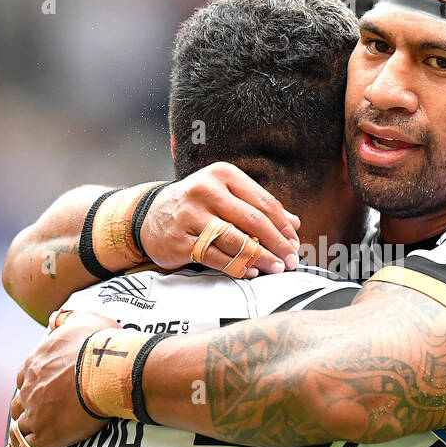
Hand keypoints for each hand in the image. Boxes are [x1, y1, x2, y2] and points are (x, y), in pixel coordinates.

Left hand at [11, 310, 118, 446]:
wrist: (108, 368)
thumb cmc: (99, 344)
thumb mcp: (82, 320)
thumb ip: (66, 320)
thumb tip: (56, 318)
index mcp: (36, 363)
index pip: (26, 377)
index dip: (33, 386)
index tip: (42, 391)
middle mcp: (29, 387)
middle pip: (20, 402)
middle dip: (27, 409)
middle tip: (38, 416)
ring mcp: (34, 412)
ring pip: (20, 426)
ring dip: (26, 432)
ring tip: (30, 440)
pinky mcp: (44, 434)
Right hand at [140, 162, 300, 276]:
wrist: (150, 216)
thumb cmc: (197, 206)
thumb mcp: (225, 195)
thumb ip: (259, 207)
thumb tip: (295, 223)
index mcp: (222, 175)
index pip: (263, 202)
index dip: (283, 226)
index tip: (294, 242)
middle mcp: (205, 190)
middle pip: (253, 221)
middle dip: (277, 244)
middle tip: (291, 259)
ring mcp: (191, 215)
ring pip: (236, 240)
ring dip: (261, 258)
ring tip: (276, 268)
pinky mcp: (181, 240)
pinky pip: (216, 257)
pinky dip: (237, 267)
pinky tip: (250, 271)